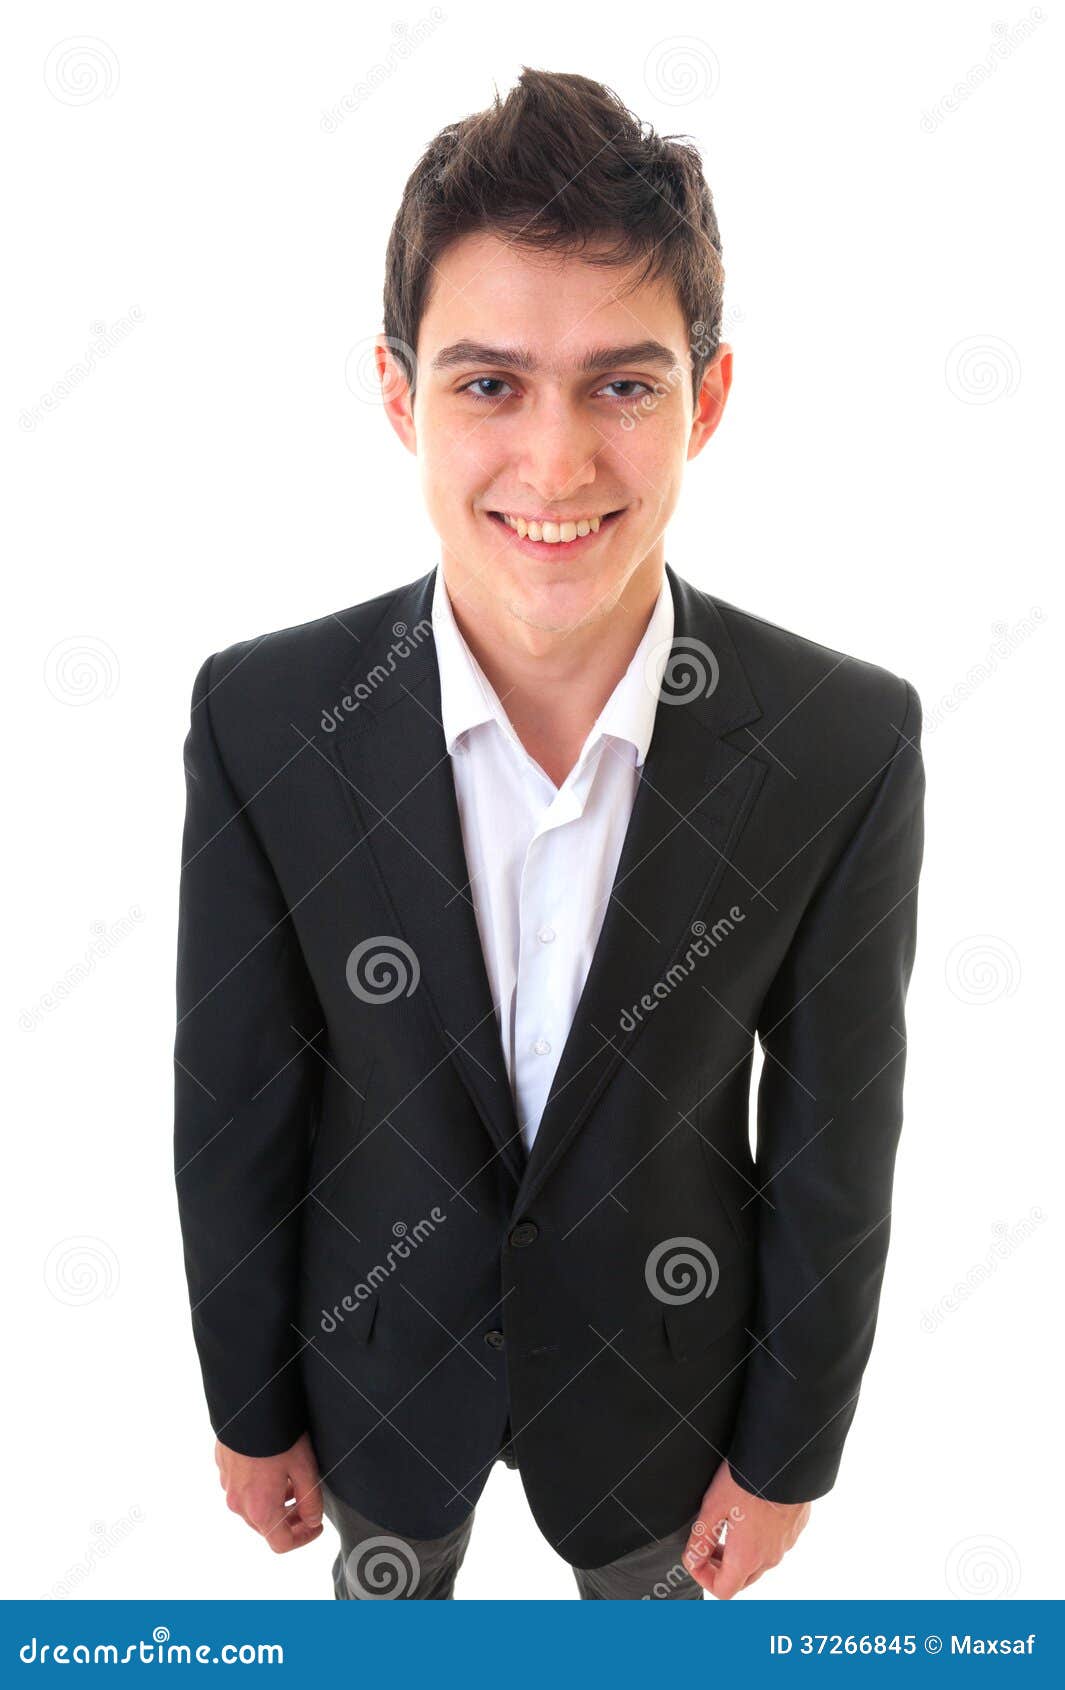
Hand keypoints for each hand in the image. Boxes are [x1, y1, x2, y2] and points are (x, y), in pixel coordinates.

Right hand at [215, 1431, 323, 1553]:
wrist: (248, 1403)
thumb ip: (311, 1500)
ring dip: (274, 1504)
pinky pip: (242, 1489)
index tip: (316, 1526)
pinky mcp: (224, 1469)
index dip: (304, 1538)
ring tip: (292, 1485)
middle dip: (289, 1521)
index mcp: (260, 1509)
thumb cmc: (278, 1436)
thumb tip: (313, 1520)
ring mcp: (228, 1486)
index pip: (281, 1543)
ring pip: (253, 1508)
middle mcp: (239, 1503)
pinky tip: (273, 1469)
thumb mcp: (305, 1468)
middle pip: (266, 1527)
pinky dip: (259, 1488)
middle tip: (307, 1507)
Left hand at [683, 1461, 809, 1597]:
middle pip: (741, 1580)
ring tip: (728, 1527)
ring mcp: (785, 1545)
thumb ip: (701, 1538)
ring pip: (759, 1563)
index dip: (703, 1577)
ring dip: (740, 1554)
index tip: (695, 1556)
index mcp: (746, 1558)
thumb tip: (692, 1559)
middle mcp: (769, 1558)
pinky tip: (751, 1514)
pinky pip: (774, 1545)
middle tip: (709, 1543)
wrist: (785, 1459)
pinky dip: (759, 1540)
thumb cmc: (748, 1480)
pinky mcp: (794, 1529)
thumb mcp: (714, 1506)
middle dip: (720, 1568)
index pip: (723, 1591)